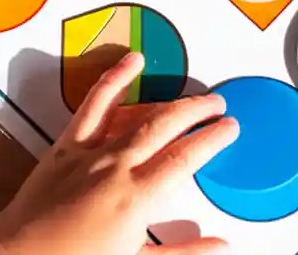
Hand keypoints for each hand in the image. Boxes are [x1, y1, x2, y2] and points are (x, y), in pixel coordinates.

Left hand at [0, 52, 237, 254]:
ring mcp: (91, 150)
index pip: (186, 158)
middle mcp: (117, 166)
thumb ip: (183, 252)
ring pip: (138, 113)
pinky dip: (114, 80)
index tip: (230, 128)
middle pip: (167, 126)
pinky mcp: (68, 143)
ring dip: (169, 101)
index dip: (212, 139)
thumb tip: (221, 244)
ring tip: (192, 96)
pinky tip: (132, 63)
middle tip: (219, 105)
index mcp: (138, 197)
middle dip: (197, 112)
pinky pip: (94, 105)